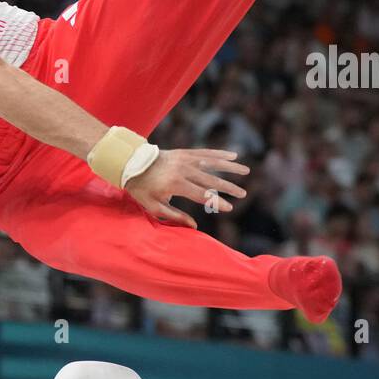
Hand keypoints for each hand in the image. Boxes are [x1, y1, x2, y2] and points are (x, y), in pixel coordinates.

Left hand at [123, 148, 248, 227]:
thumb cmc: (142, 189)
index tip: (230, 208)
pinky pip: (206, 152)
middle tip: (243, 194)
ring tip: (246, 171)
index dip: (216, 202)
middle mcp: (183, 170)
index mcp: (175, 185)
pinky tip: (234, 154)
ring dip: (230, 167)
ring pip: (212, 163)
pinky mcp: (185, 152)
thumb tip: (194, 226)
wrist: (131, 163)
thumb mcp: (153, 207)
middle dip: (228, 188)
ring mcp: (185, 159)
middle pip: (210, 180)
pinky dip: (220, 153)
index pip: (201, 195)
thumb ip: (175, 216)